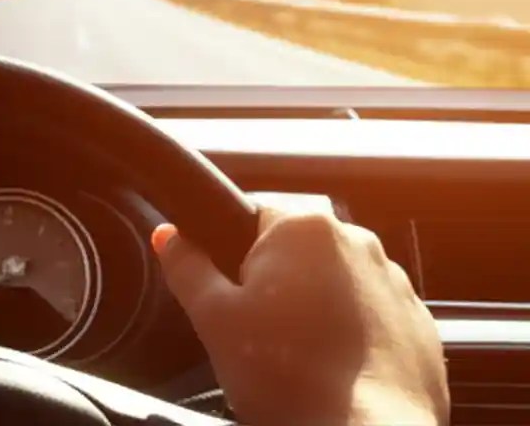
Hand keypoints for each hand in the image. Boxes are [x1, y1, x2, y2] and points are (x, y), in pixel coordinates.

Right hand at [153, 208, 447, 425]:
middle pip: (298, 248)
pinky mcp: (419, 326)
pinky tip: (331, 370)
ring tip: (296, 356)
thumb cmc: (289, 377)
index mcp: (305, 228)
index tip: (229, 289)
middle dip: (276, 279)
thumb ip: (188, 268)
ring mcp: (396, 285)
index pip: (255, 210)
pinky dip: (352, 336)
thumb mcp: (214, 319)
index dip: (232, 249)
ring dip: (316, 306)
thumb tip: (168, 237)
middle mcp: (359, 243)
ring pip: (337, 283)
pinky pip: (372, 317)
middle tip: (256, 327)